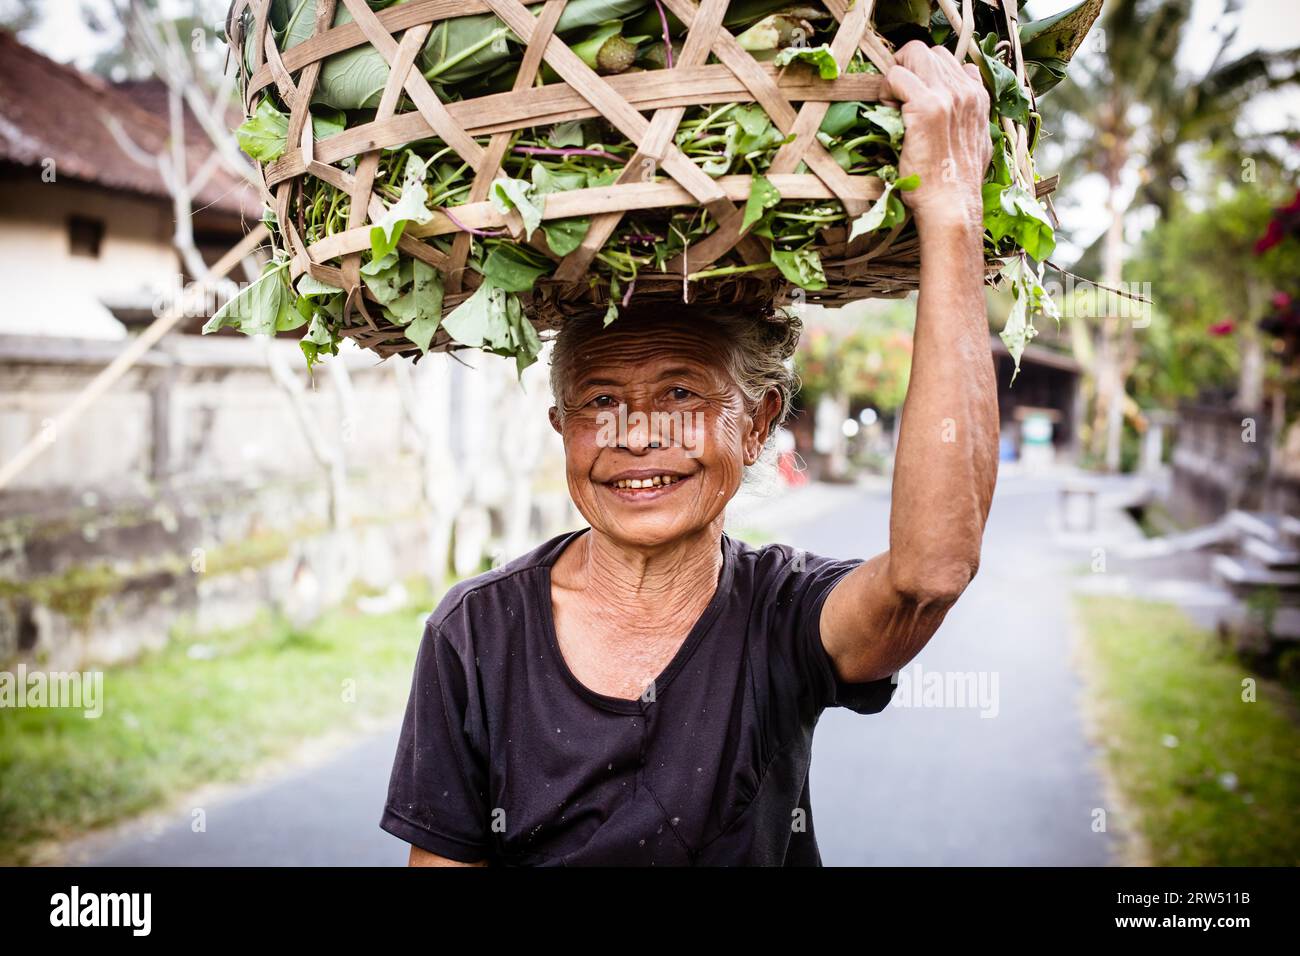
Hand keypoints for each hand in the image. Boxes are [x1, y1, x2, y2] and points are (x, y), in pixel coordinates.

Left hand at [885, 41, 992, 229]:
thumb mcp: (975, 145)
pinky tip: (888, 112)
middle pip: (930, 51)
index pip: (951, 61)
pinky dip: (886, 89)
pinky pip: (896, 76)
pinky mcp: (926, 107)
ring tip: (892, 105)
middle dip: (907, 67)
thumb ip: (969, 119)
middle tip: (896, 96)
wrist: (952, 206)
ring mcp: (948, 96)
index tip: (914, 99)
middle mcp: (966, 92)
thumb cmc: (956, 184)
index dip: (927, 75)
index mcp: (978, 98)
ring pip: (913, 54)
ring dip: (896, 76)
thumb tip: (958, 111)